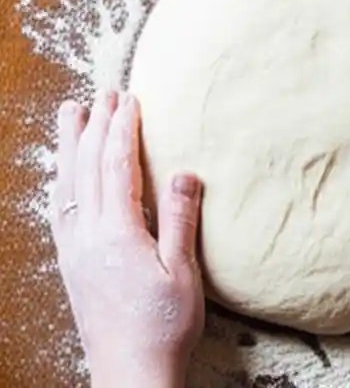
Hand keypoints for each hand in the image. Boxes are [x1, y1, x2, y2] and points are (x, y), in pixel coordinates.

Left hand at [49, 90, 204, 387]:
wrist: (131, 371)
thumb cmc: (165, 325)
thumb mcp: (183, 271)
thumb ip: (180, 219)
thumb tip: (184, 172)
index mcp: (118, 234)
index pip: (118, 167)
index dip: (124, 130)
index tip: (131, 99)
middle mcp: (88, 237)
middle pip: (87, 169)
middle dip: (94, 127)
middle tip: (102, 93)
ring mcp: (75, 251)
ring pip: (67, 185)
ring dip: (70, 146)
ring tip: (71, 115)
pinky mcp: (72, 265)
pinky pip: (60, 210)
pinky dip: (63, 181)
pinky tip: (66, 175)